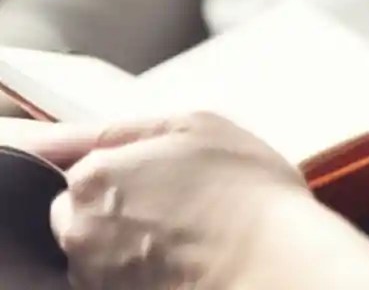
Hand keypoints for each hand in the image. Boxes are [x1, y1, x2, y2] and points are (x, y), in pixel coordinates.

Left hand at [34, 113, 307, 289]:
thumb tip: (63, 138)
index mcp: (94, 176)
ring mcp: (97, 274)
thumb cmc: (246, 190)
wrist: (273, 263)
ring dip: (126, 237)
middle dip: (114, 200)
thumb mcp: (197, 126)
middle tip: (173, 198)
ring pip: (97, 247)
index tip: (148, 171)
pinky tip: (184, 257)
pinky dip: (142, 267)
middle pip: (79, 208)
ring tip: (185, 231)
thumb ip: (128, 130)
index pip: (69, 159)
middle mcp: (81, 229)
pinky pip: (118, 276)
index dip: (115, 161)